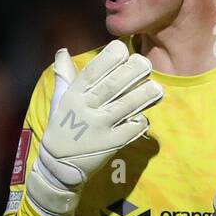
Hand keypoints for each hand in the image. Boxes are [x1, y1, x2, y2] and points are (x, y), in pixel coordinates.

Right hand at [25, 41, 162, 215]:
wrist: (58, 167)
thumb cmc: (62, 129)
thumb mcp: (60, 101)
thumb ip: (65, 75)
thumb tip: (62, 51)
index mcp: (73, 96)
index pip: (92, 71)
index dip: (109, 57)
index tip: (123, 49)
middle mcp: (85, 109)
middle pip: (113, 85)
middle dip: (132, 71)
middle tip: (145, 64)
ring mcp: (99, 127)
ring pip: (127, 105)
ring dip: (144, 94)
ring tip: (156, 88)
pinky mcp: (111, 144)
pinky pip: (132, 128)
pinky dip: (141, 121)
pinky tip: (144, 116)